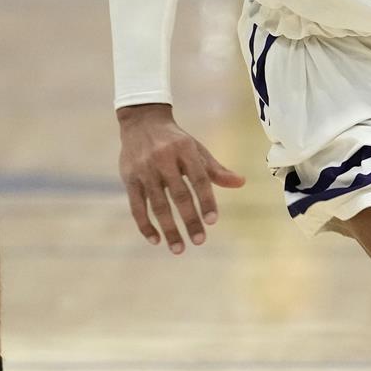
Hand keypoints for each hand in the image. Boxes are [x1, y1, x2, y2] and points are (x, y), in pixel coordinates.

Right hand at [117, 104, 246, 254]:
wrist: (142, 121)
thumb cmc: (175, 140)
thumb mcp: (196, 150)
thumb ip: (216, 169)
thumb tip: (241, 183)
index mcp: (184, 150)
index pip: (199, 179)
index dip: (206, 200)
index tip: (213, 222)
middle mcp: (163, 159)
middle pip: (179, 195)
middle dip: (190, 220)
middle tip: (200, 241)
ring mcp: (144, 169)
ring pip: (157, 204)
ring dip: (168, 229)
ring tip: (179, 249)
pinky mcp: (129, 178)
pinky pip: (137, 206)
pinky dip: (145, 225)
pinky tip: (155, 240)